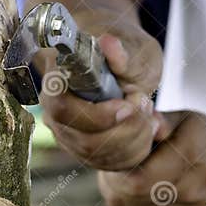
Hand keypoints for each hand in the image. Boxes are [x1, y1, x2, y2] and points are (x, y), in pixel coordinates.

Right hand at [39, 9, 165, 170]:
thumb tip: (109, 42)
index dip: (98, 115)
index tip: (129, 106)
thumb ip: (121, 50)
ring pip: (101, 156)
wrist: (122, 59)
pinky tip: (147, 127)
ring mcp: (68, 135)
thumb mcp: (131, 46)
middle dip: (125, 129)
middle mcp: (56, 113)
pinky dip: (137, 149)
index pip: (64, 111)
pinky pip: (112, 164)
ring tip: (149, 112)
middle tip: (146, 105)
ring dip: (135, 138)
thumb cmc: (123, 48)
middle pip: (86, 141)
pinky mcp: (86, 151)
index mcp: (58, 81)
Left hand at [98, 112, 205, 205]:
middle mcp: (190, 194)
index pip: (135, 181)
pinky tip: (142, 196)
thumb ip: (156, 122)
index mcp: (189, 159)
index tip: (113, 160)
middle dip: (113, 186)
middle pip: (129, 201)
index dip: (115, 173)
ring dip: (122, 200)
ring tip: (127, 181)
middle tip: (113, 171)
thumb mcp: (186, 121)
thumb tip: (130, 117)